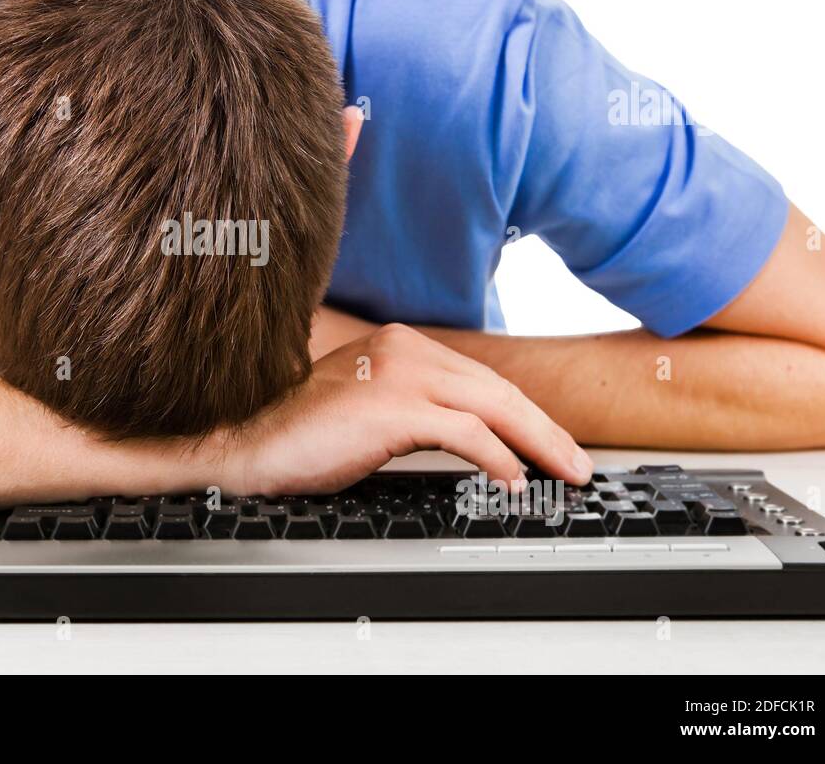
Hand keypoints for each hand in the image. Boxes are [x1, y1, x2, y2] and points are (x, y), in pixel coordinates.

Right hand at [225, 323, 591, 495]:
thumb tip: (474, 439)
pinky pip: (465, 434)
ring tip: (562, 474)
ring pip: (492, 406)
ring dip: (536, 444)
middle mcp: (404, 349)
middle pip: (496, 389)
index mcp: (400, 345)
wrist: (247, 444)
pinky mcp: (392, 408)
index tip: (551, 444)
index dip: (524, 414)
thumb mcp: (370, 410)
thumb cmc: (303, 435)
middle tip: (577, 464)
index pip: (480, 379)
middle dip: (545, 429)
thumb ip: (417, 410)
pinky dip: (498, 458)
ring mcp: (398, 374)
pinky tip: (514, 481)